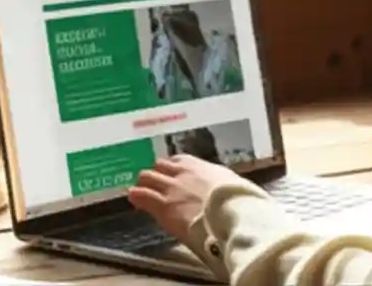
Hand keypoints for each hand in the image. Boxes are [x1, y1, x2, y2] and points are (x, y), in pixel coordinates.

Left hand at [128, 155, 250, 238]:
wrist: (230, 211)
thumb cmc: (238, 199)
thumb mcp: (232, 183)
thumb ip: (222, 183)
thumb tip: (228, 187)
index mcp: (200, 166)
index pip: (178, 160)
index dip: (171, 167)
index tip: (171, 173)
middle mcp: (182, 173)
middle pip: (159, 166)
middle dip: (155, 174)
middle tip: (154, 184)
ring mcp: (170, 188)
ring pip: (147, 177)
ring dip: (144, 183)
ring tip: (140, 190)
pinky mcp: (162, 205)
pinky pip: (141, 195)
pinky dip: (136, 195)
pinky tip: (133, 198)